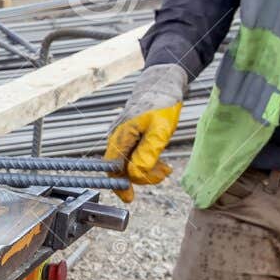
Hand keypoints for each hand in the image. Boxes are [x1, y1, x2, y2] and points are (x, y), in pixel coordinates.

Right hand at [104, 63, 188, 201]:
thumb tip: (136, 174)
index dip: (120, 185)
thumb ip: (148, 153)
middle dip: (140, 176)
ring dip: (147, 169)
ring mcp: (123, 135)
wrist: (163, 81)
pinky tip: (162, 164)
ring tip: (166, 170)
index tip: (129, 198)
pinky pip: (135, 153)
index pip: (113, 168)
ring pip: (130, 161)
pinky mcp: (131, 134)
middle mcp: (117, 137)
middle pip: (122, 167)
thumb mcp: (160, 129)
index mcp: (121, 136)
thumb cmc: (162, 102)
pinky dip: (148, 161)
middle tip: (162, 176)